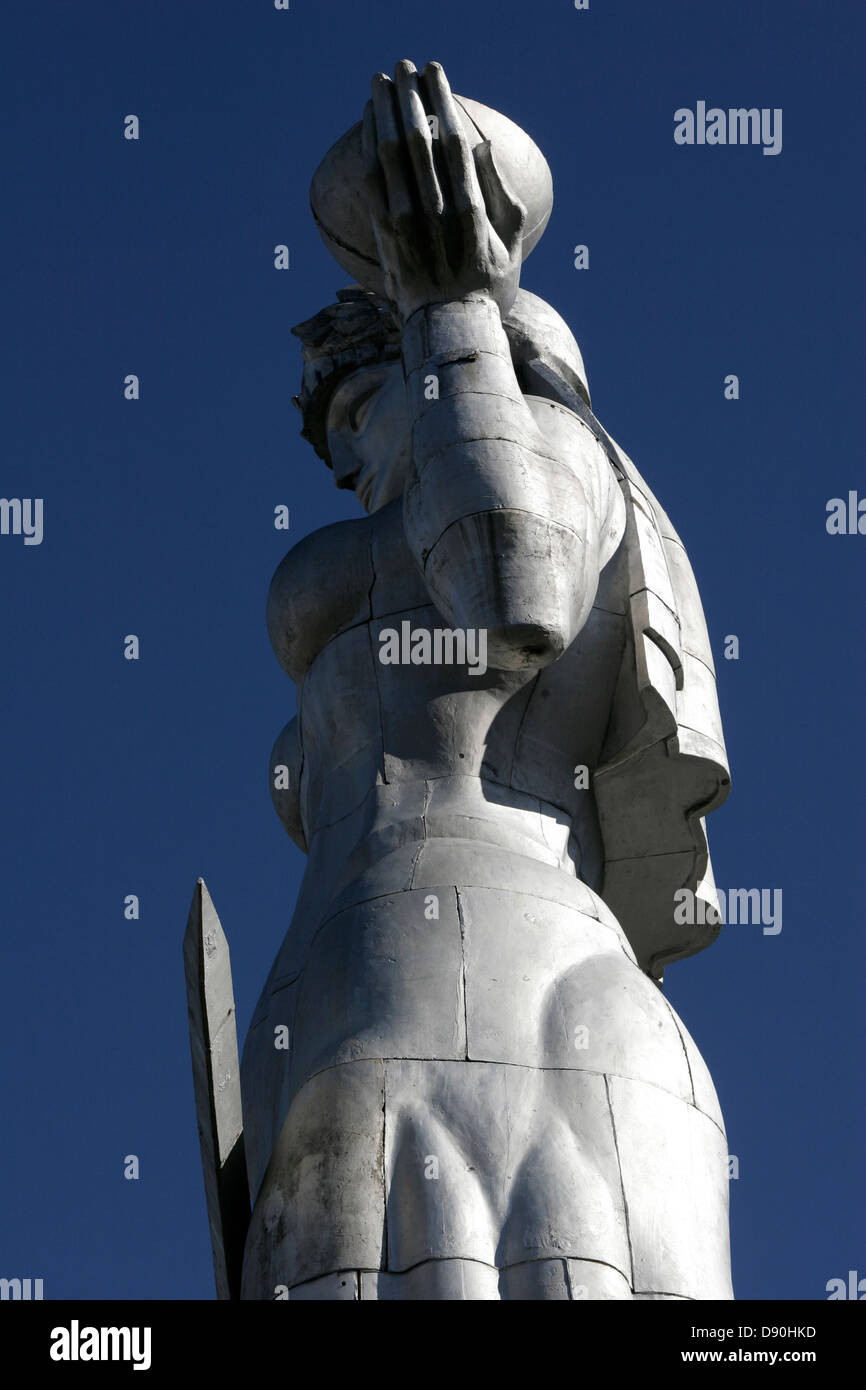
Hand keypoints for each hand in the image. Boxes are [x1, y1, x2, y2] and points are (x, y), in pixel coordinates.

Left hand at [362, 60, 526, 321]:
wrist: (451, 331)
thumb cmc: (487, 284)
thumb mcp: (510, 241)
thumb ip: (502, 193)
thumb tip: (483, 146)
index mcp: (471, 209)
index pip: (451, 140)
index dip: (440, 101)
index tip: (435, 73)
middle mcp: (436, 213)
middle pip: (417, 139)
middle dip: (408, 97)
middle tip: (403, 66)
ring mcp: (407, 225)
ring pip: (390, 154)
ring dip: (383, 113)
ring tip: (380, 82)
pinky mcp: (385, 236)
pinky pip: (373, 181)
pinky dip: (368, 147)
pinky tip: (367, 124)